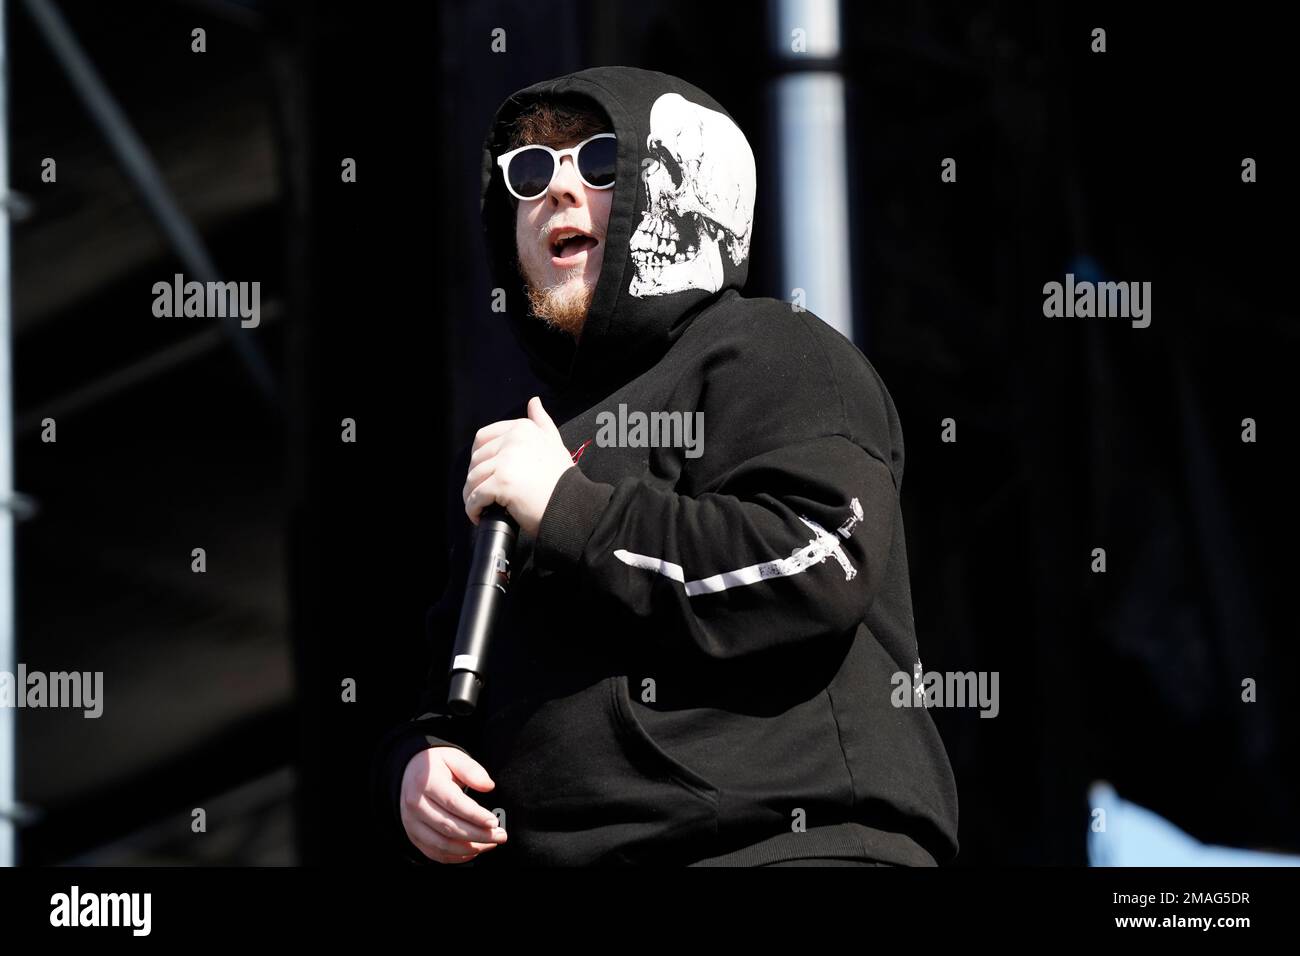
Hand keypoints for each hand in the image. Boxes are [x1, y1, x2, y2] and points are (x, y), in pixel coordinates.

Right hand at [399, 746, 506, 863]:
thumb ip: (471, 770)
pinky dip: (456, 857)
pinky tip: (474, 850)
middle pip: (449, 827)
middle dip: (478, 835)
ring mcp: (412, 823)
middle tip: (501, 835)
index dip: (475, 815)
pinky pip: (435, 853)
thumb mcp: (454, 757)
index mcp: (426, 782)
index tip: (494, 822)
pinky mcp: (413, 836)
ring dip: (470, 848)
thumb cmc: (437, 765)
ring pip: (442, 844)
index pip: (452, 803)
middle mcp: (415, 805)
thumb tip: (489, 786)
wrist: (409, 773)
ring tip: (491, 843)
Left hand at [463, 396, 574, 537]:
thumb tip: (534, 402)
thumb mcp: (555, 443)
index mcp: (523, 429)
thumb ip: (542, 422)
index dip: (479, 457)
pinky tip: (481, 516)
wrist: (571, 506)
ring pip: (473, 478)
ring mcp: (507, 461)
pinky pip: (475, 497)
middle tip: (484, 494)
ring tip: (482, 507)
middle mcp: (513, 440)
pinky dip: (473, 509)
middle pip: (476, 459)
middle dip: (476, 479)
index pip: (483, 437)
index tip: (485, 473)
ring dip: (472, 495)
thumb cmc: (562, 480)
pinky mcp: (501, 482)